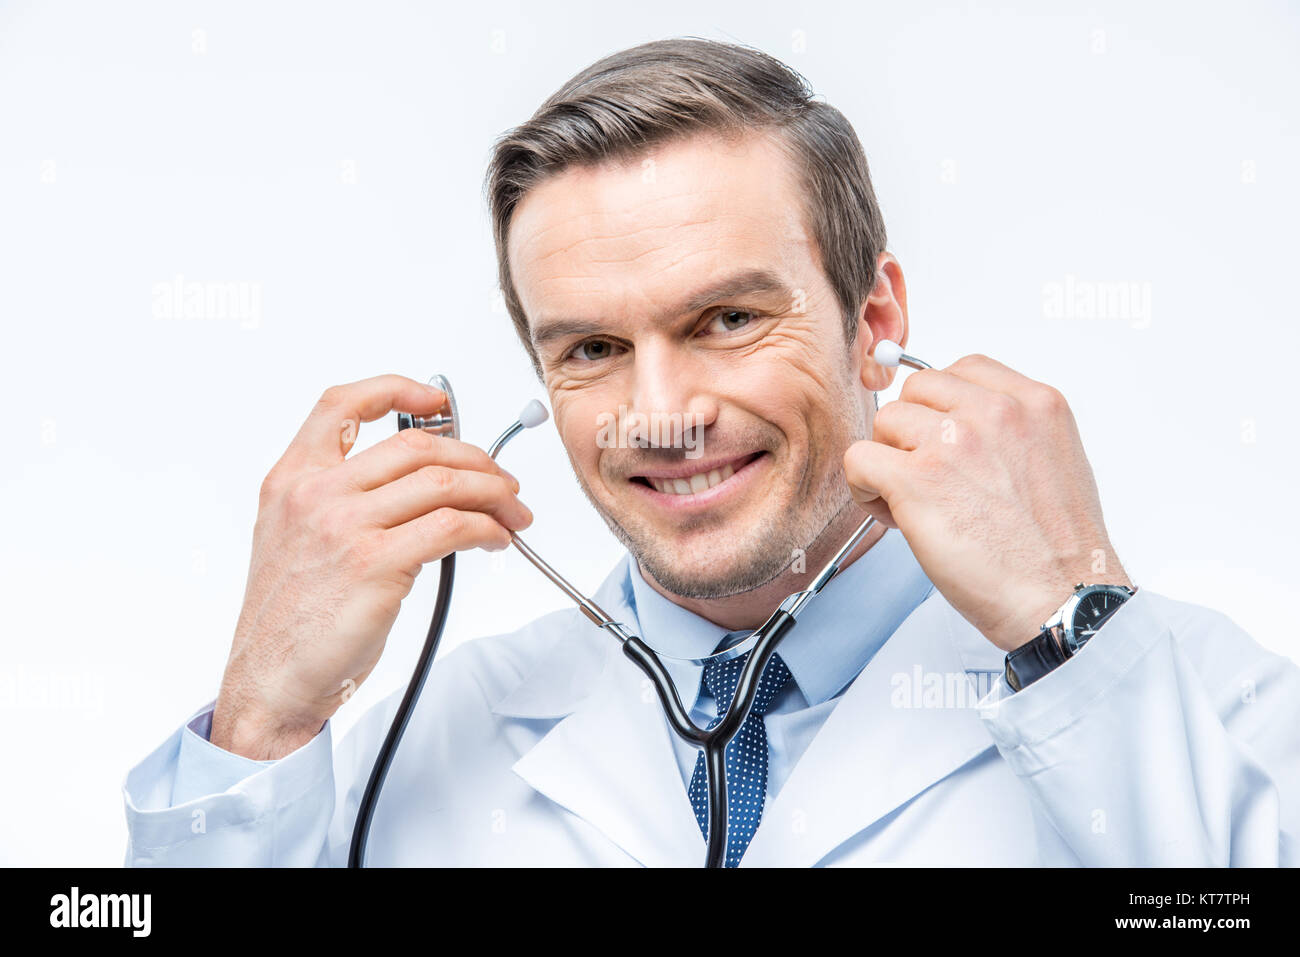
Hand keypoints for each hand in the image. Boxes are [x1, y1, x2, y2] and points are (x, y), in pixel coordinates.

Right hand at [211, 375, 533, 759]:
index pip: (341, 405)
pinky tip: (495, 540)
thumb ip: (343, 502)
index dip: (396, 390)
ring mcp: (344, 527)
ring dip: (493, 493)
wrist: (270, 681)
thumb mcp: (296, 540)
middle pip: (415, 444)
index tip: (438, 400)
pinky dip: (487, 528)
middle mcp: (314, 494)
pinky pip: (452, 527)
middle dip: (474, 458)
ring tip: (513, 512)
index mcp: (290, 480)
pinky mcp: (375, 564)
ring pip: (442, 482)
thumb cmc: (292, 621)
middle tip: (503, 482)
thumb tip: (421, 485)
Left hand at [843, 354, 1130, 651]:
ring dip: (889, 460)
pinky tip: (892, 514)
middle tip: (929, 478)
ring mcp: (954, 441)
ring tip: (914, 502)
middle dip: (913, 432)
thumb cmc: (1056, 548)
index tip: (945, 442)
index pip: (962, 370)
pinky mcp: (917, 477)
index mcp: (1034, 402)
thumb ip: (1010, 429)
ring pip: (885, 420)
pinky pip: (860, 457)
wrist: (1060, 598)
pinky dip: (865, 488)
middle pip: (917, 391)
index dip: (942, 409)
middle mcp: (995, 411)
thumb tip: (954, 420)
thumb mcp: (1055, 459)